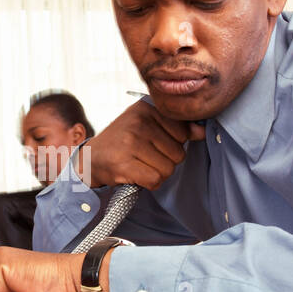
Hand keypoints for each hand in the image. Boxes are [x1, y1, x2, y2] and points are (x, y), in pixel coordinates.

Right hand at [83, 99, 204, 188]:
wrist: (90, 159)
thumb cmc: (122, 143)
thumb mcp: (147, 126)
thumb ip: (176, 128)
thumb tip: (202, 132)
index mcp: (145, 108)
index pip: (183, 132)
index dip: (172, 144)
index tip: (152, 144)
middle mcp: (138, 122)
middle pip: (178, 153)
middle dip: (165, 161)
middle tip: (144, 157)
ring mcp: (130, 142)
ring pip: (168, 169)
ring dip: (156, 174)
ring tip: (139, 165)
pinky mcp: (123, 164)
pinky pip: (155, 180)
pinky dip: (148, 183)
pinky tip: (135, 175)